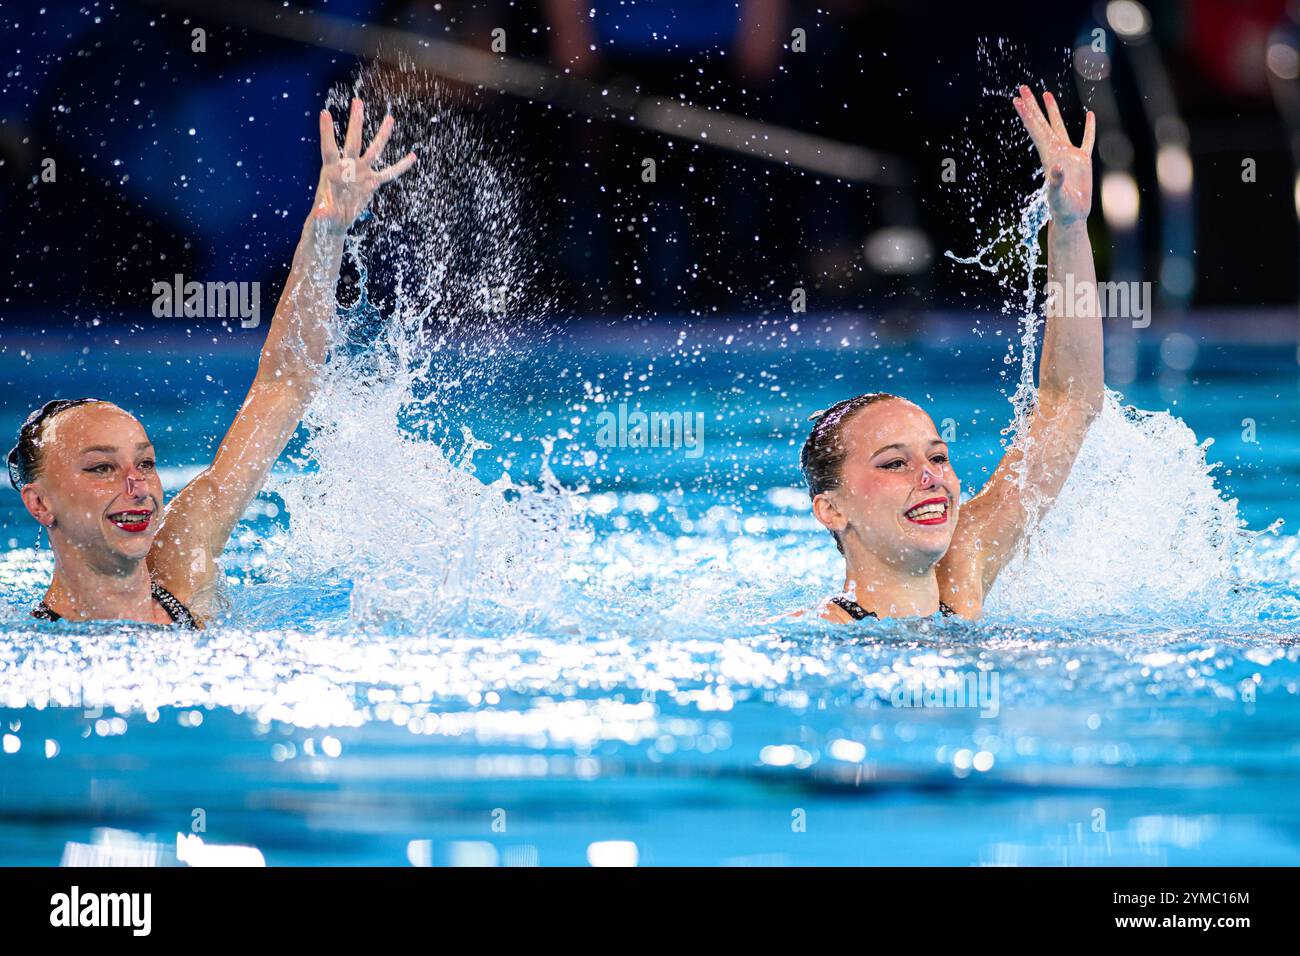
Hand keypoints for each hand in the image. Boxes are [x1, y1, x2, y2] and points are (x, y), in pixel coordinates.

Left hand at [310, 97, 416, 233]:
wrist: (335, 221)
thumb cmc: (323, 216)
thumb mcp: (321, 216)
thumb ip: (322, 212)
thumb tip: (321, 213)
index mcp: (330, 170)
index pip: (329, 147)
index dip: (327, 132)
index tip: (324, 113)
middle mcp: (347, 166)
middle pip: (353, 141)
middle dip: (356, 122)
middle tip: (358, 102)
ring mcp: (361, 172)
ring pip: (374, 151)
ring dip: (382, 135)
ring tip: (390, 119)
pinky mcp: (372, 183)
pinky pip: (389, 174)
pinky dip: (401, 166)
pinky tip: (412, 157)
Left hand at [1013, 85, 1094, 226]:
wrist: (1072, 216)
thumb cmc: (1063, 209)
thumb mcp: (1058, 197)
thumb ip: (1056, 183)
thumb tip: (1056, 167)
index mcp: (1049, 156)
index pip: (1035, 130)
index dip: (1027, 114)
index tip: (1016, 99)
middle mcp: (1056, 151)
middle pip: (1042, 123)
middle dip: (1032, 105)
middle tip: (1023, 87)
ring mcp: (1069, 155)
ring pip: (1059, 126)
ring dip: (1052, 111)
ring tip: (1046, 94)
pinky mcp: (1083, 161)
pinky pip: (1086, 140)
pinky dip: (1088, 128)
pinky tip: (1089, 115)